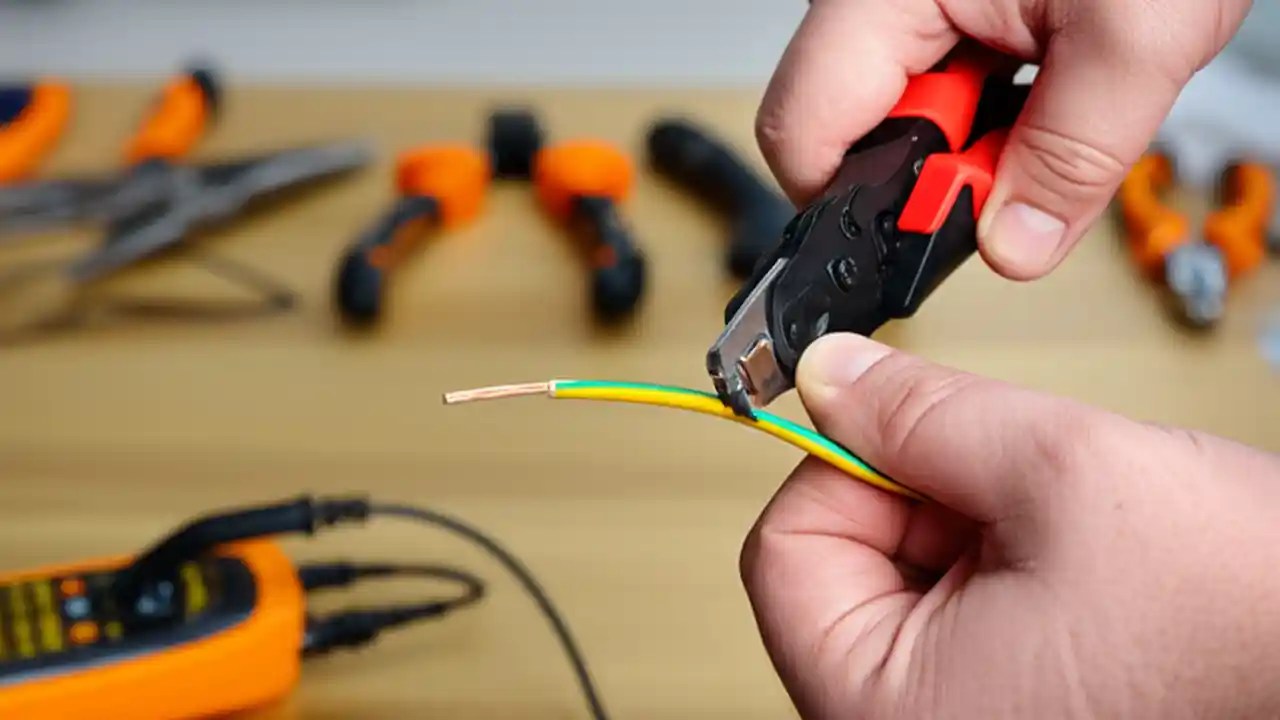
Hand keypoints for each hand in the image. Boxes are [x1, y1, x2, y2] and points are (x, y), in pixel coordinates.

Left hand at [740, 333, 1279, 718]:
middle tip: (1003, 478)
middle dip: (913, 496)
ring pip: (895, 583)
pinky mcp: (991, 711)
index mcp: (886, 709)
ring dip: (959, 524)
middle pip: (834, 568)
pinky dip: (989, 561)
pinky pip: (945, 617)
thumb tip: (834, 379)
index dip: (841, 465)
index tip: (897, 426)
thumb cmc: (1238, 611)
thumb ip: (919, 412)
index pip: (784, 552)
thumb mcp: (1061, 466)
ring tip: (1055, 527)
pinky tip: (1062, 556)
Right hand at [756, 0, 1252, 279]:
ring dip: (971, 140)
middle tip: (1023, 154)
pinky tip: (1039, 85)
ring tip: (1047, 105)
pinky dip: (988, 111)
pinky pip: (932, 86)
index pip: (801, 134)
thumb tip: (1013, 245)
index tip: (941, 224)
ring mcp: (900, 3)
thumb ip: (1072, 157)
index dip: (858, 205)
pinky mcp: (935, 8)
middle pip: (849, 132)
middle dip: (938, 170)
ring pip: (896, 117)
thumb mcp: (1134, 38)